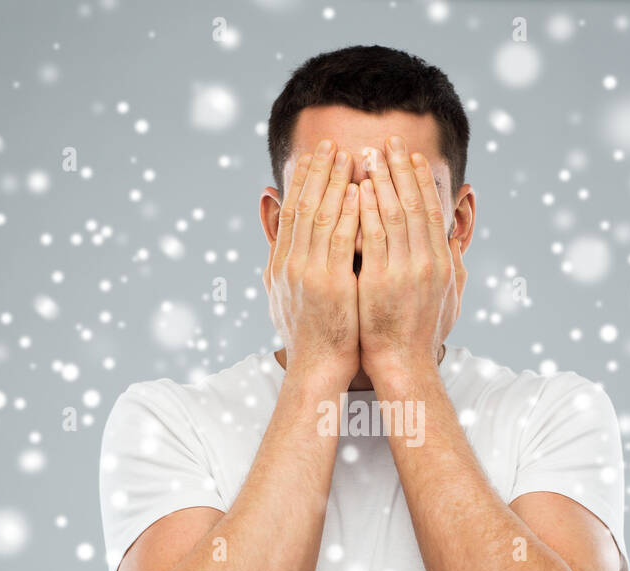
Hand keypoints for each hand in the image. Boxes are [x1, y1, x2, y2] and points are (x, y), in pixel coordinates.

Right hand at [265, 140, 360, 383]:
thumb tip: (269, 214)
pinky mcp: (331, 286)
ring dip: (336, 184)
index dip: (303, 179)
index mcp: (282, 263)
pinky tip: (360, 192)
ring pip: (322, 217)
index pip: (291, 210)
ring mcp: (309, 274)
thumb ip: (279, 251)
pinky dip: (350, 214)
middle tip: (332, 143)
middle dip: (319, 172)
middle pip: (304, 206)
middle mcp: (291, 264)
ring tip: (351, 156)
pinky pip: (340, 241)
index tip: (316, 154)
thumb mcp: (283, 288)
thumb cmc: (310, 331)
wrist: (318, 367)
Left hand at [356, 136, 464, 380]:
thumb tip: (455, 240)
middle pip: (415, 204)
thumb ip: (452, 264)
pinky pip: (373, 238)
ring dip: (382, 180)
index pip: (432, 210)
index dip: (422, 180)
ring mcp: (404, 271)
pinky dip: (367, 210)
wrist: (403, 365)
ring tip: (368, 154)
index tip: (412, 155)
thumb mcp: (448, 296)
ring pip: (394, 214)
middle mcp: (427, 262)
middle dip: (401, 169)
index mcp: (441, 262)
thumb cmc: (421, 333)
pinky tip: (358, 189)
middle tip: (389, 140)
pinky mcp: (380, 281)